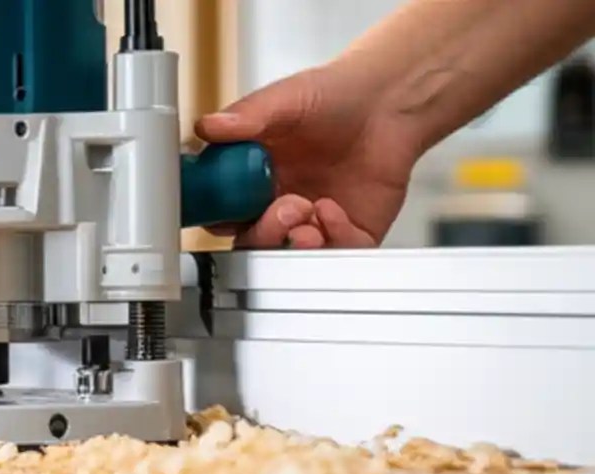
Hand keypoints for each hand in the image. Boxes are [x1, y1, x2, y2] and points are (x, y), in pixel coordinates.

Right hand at [196, 63, 422, 248]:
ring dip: (293, 243)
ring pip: (294, 253)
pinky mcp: (351, 229)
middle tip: (283, 210)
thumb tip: (207, 127)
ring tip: (306, 218)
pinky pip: (338, 252)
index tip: (228, 208)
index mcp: (256, 177)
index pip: (226, 210)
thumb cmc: (337, 93)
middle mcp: (281, 202)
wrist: (390, 97)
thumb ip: (246, 116)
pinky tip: (332, 211)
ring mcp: (315, 218)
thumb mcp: (285, 99)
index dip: (222, 215)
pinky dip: (333, 239)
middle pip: (254, 240)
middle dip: (263, 233)